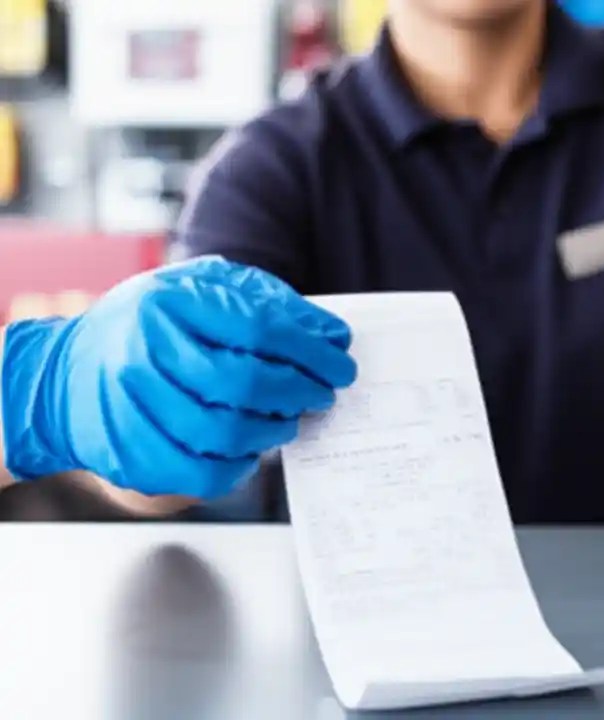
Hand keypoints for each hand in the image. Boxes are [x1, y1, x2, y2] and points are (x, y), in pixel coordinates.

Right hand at [1, 257, 356, 498]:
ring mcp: (132, 404)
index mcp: (171, 302)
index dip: (311, 351)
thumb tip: (332, 335)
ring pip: (226, 430)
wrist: (64, 373)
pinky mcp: (129, 450)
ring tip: (288, 421)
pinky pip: (201, 471)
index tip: (341, 365)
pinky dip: (239, 466)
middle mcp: (146, 350)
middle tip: (320, 395)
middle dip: (299, 392)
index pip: (261, 327)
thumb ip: (267, 305)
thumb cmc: (150, 328)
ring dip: (273, 430)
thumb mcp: (200, 292)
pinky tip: (250, 450)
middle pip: (246, 381)